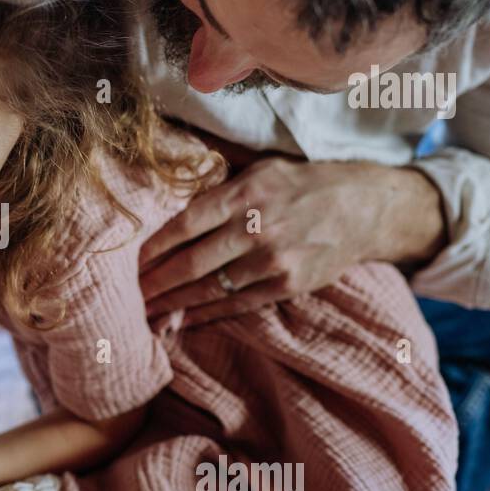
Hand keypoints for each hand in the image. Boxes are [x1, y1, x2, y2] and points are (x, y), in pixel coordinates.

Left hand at [140, 158, 445, 325]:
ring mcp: (274, 260)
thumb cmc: (300, 184)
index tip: (127, 261)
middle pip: (192, 262)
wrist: (364, 207)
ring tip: (144, 314)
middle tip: (125, 296)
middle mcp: (257, 227)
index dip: (152, 246)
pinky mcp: (287, 285)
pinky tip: (179, 322)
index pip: (185, 222)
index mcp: (245, 193)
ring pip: (210, 289)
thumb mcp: (260, 167)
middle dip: (154, 283)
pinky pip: (236, 305)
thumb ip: (216, 180)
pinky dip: (204, 315)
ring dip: (172, 304)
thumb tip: (166, 181)